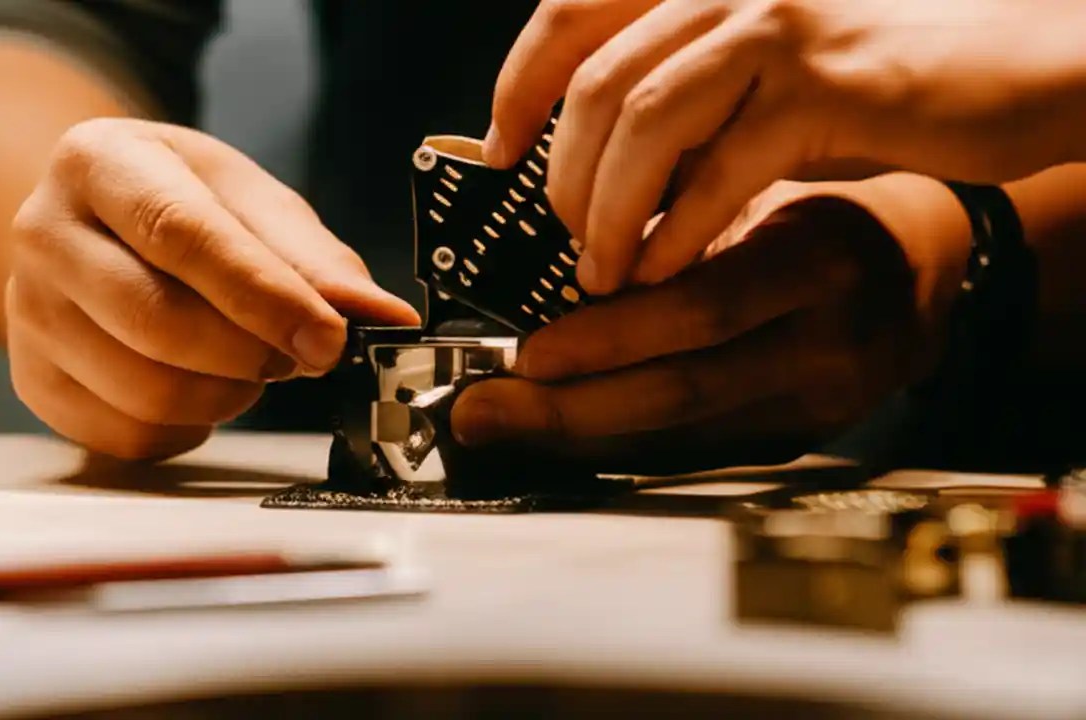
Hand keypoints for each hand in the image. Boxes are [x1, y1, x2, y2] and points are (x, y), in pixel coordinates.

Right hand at [7, 119, 418, 459]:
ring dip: (230, 394)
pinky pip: (132, 435)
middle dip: (254, 352)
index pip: (180, 235)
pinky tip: (201, 385)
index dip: (264, 295)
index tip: (329, 337)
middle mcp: (42, 233)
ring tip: (249, 361)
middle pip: (158, 323)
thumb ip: (314, 260)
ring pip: (149, 392)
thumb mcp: (252, 203)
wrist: (102, 225)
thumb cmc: (184, 205)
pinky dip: (191, 426)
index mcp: (98, 162)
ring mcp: (27, 312)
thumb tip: (378, 318)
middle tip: (299, 350)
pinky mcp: (34, 380)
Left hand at [450, 184, 966, 473]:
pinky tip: (565, 438)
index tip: (527, 353)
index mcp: (820, 266)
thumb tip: (563, 280)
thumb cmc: (826, 219)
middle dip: (567, 411)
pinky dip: (621, 447)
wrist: (924, 274)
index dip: (607, 337)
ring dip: (580, 437)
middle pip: (681, 396)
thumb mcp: (767, 198)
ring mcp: (818, 410)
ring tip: (506, 428)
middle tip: (482, 413)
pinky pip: (694, 455)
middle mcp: (828, 348)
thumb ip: (682, 241)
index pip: (700, 312)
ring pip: (681, 439)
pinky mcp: (799, 445)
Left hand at [488, 0, 1085, 291]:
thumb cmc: (871, 78)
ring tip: (601, 270)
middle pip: (597, 81)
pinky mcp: (826, 86)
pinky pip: (718, 169)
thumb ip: (676, 98)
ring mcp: (778, 25)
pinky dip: (676, 230)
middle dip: (563, 176)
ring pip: (644, 121)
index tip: (498, 148)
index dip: (519, 84)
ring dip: (607, 210)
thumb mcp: (755, 74)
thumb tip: (589, 164)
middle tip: (565, 238)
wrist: (1006, 68)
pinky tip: (663, 269)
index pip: (571, 12)